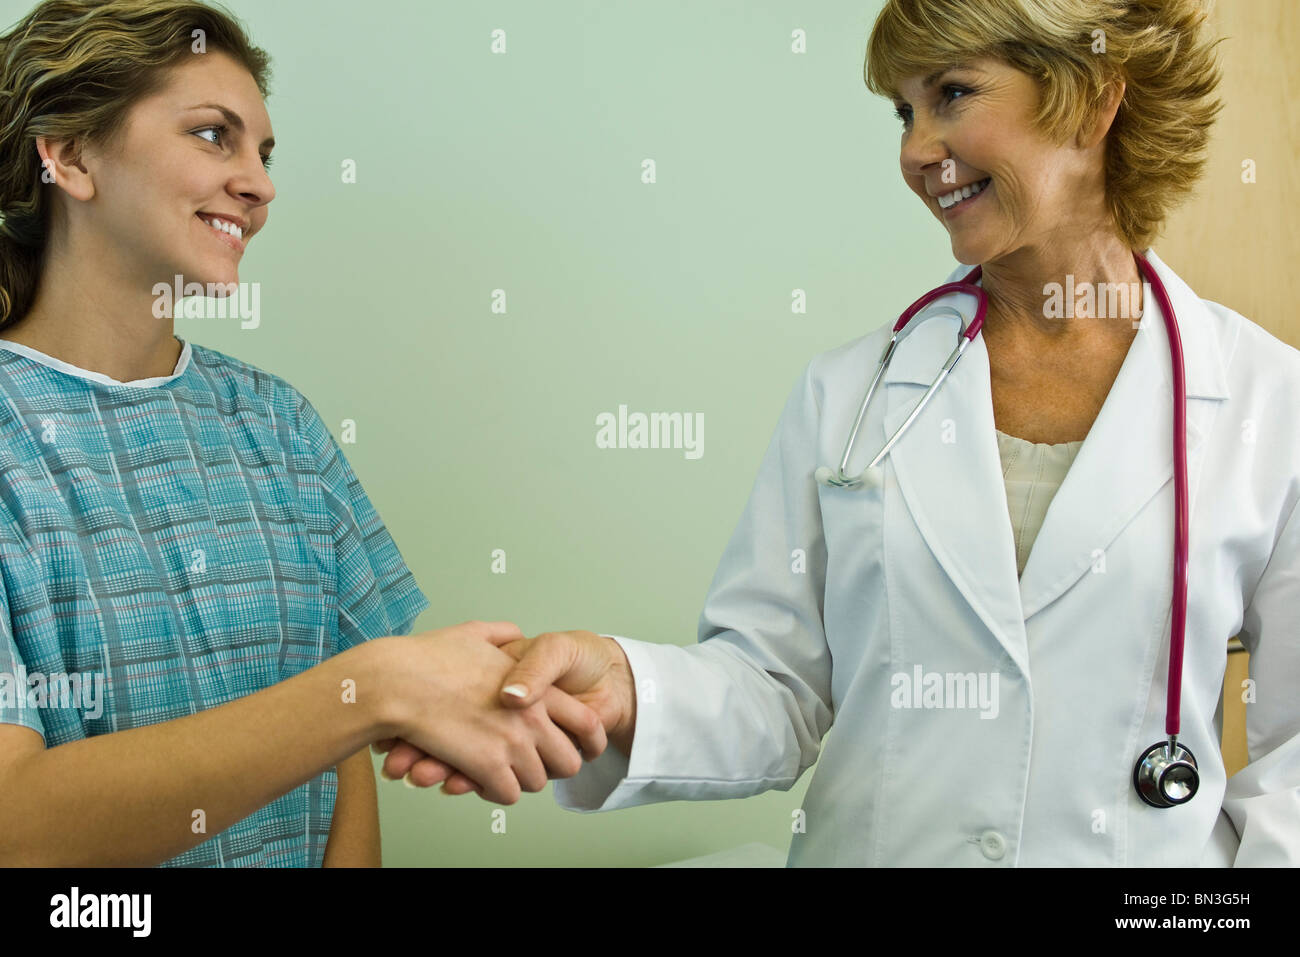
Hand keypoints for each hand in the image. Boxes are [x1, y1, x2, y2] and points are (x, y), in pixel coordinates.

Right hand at [374, 621, 607, 803]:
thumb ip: (503, 635)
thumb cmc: (427, 659)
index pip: (585, 721)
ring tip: (500, 771)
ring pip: (537, 782)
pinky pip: (508, 794)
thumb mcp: (474, 633)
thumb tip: (515, 634)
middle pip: (568, 762)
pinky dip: (495, 791)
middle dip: (551, 767)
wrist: (396, 680)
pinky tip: (480, 779)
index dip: (584, 739)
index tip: (573, 746)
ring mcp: (512, 742)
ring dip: (519, 780)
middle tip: (532, 765)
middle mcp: (531, 715)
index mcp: (536, 685)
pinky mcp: (488, 765)